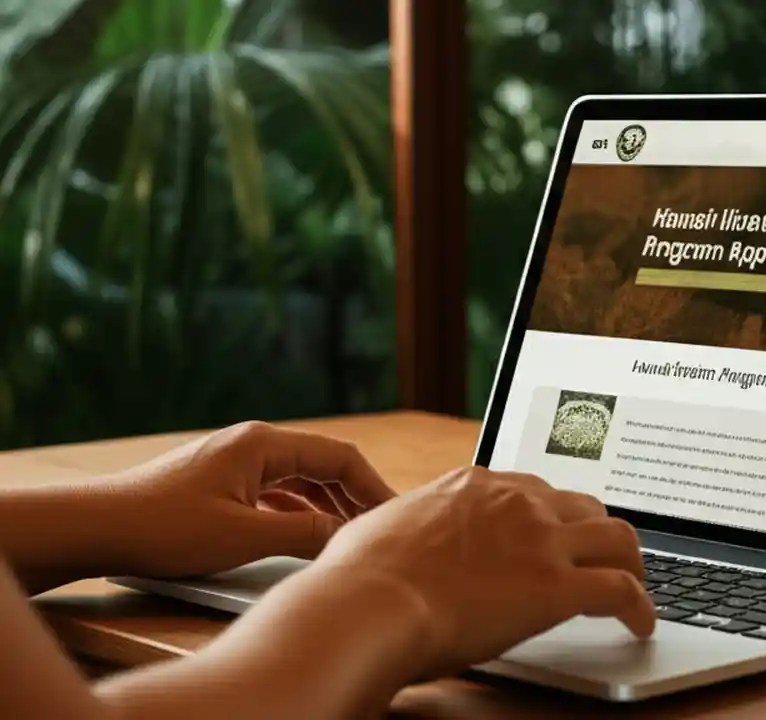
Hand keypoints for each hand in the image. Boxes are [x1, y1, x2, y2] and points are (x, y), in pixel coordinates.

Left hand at [107, 421, 396, 577]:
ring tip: (350, 535)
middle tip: (381, 527)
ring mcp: (234, 462)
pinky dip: (297, 512)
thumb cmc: (165, 527)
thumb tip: (349, 535)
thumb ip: (304, 534)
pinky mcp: (219, 483)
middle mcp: (253, 444)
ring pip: (298, 480)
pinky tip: (306, 536)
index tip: (394, 515)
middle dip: (354, 496)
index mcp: (264, 444)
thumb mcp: (244, 536)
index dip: (373, 487)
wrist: (96, 527)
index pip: (340, 456)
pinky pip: (274, 492)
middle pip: (322, 465)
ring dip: (327, 506)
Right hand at [311, 466, 654, 676]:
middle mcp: (516, 501)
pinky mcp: (556, 585)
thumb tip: (398, 539)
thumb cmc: (359, 577)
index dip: (553, 517)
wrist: (367, 603)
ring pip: (618, 538)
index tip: (556, 535)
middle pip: (584, 507)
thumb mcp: (384, 528)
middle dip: (597, 534)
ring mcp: (540, 540)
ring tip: (636, 587)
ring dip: (631, 563)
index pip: (536, 490)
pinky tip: (640, 624)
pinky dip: (639, 606)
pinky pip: (621, 590)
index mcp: (475, 485)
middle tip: (602, 560)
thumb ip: (409, 527)